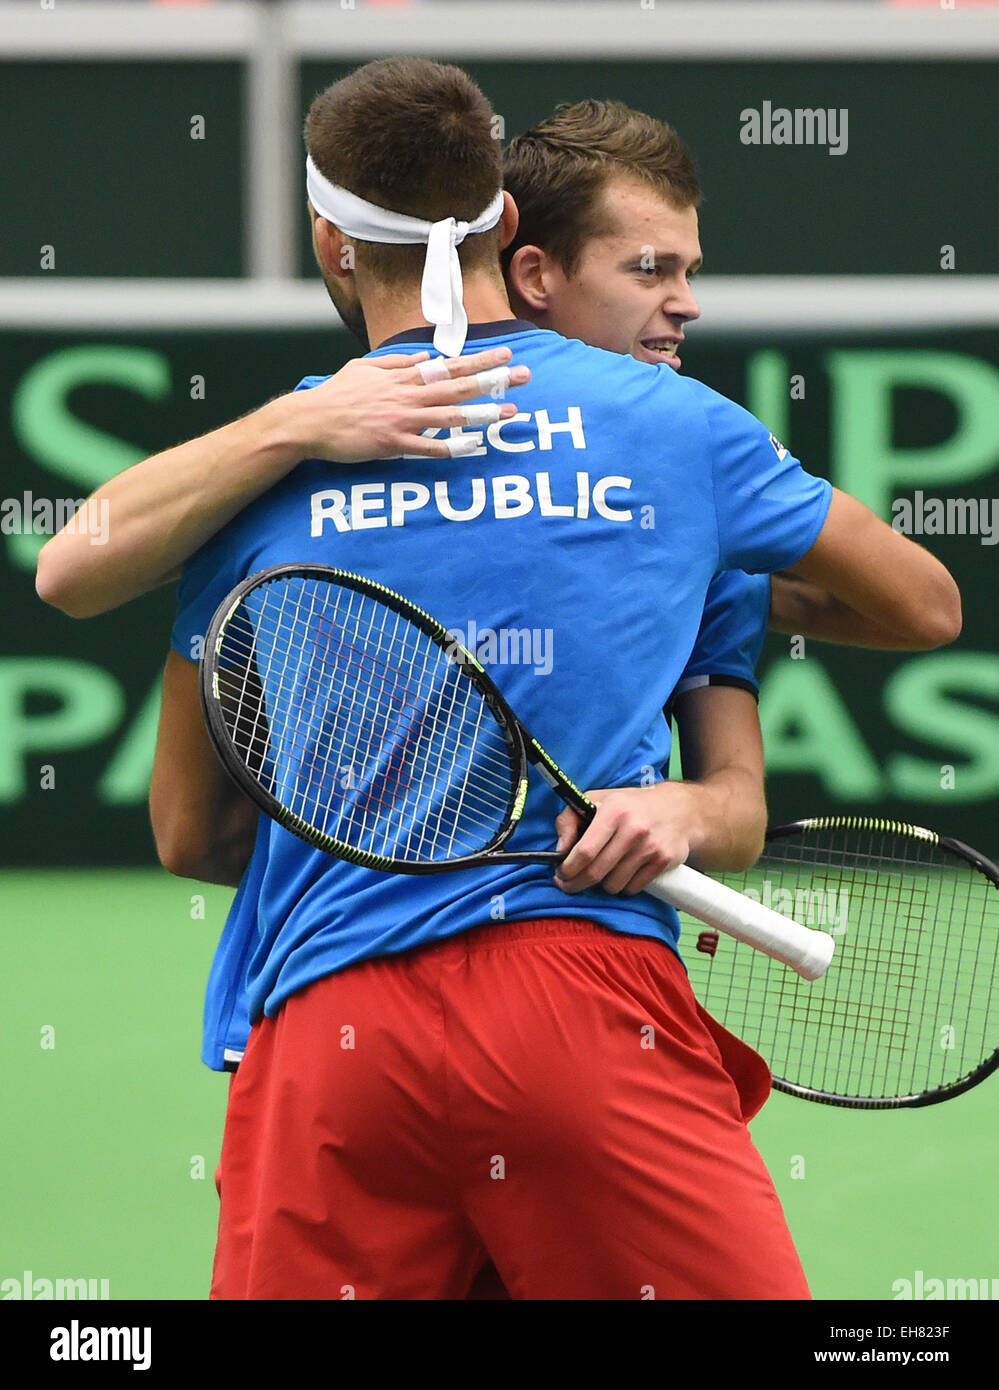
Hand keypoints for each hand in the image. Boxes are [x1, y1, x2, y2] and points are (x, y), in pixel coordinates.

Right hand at [286, 346, 529, 463]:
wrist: (309, 421)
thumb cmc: (335, 395)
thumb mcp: (365, 367)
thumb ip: (398, 362)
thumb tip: (426, 358)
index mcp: (402, 377)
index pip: (449, 366)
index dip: (479, 360)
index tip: (505, 353)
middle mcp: (406, 395)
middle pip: (458, 386)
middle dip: (493, 379)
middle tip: (523, 375)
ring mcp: (401, 420)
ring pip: (450, 415)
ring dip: (483, 412)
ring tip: (510, 411)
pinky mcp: (392, 444)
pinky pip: (427, 448)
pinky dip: (451, 447)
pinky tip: (474, 448)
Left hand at [553, 784, 692, 896]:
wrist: (680, 809)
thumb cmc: (630, 806)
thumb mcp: (597, 800)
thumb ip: (569, 819)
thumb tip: (559, 849)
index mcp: (614, 811)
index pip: (585, 851)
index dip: (568, 868)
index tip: (561, 874)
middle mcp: (634, 829)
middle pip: (596, 872)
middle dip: (577, 884)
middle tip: (570, 885)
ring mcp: (651, 846)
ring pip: (614, 884)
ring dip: (603, 885)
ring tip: (603, 873)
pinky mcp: (664, 861)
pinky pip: (634, 888)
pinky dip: (624, 887)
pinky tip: (623, 874)